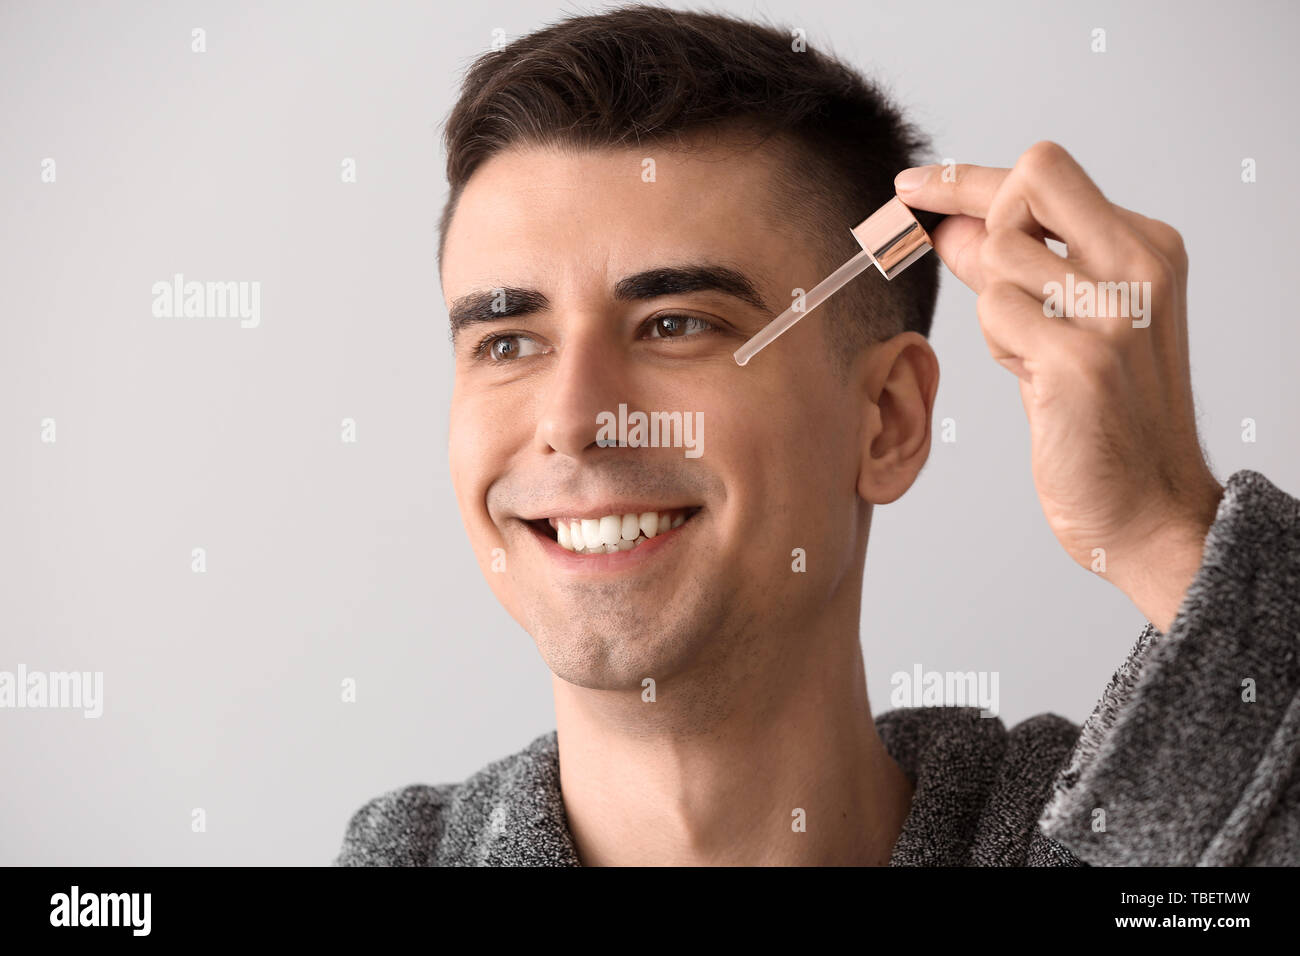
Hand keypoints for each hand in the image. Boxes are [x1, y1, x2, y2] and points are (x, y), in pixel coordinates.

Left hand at [895, 142, 1223, 632]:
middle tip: (979, 278)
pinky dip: (999, 345)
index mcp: (1146, 247)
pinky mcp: (1082, 357)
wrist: (1148, 509)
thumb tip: (949, 224)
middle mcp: (1142, 264)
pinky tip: (1036, 380)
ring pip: (999, 257)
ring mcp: (1116, 309)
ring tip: (1034, 358)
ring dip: (994, 310)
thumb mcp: (1059, 326)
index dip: (966, 178)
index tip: (912, 185)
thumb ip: (1011, 270)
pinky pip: (994, 311)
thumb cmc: (1102, 421)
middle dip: (979, 223)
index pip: (1045, 174)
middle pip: (1028, 182)